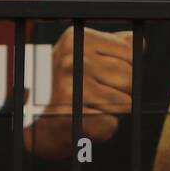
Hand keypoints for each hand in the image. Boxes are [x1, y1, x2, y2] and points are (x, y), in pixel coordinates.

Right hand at [25, 27, 133, 160]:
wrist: (30, 124)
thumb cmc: (61, 89)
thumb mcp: (83, 56)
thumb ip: (113, 47)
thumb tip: (140, 45)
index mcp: (77, 40)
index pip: (130, 55)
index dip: (126, 71)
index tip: (106, 79)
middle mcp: (72, 61)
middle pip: (129, 79)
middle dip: (121, 93)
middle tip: (97, 99)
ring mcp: (70, 89)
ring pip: (124, 104)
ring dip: (112, 112)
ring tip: (89, 110)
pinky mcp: (70, 117)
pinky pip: (110, 126)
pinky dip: (103, 130)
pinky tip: (85, 125)